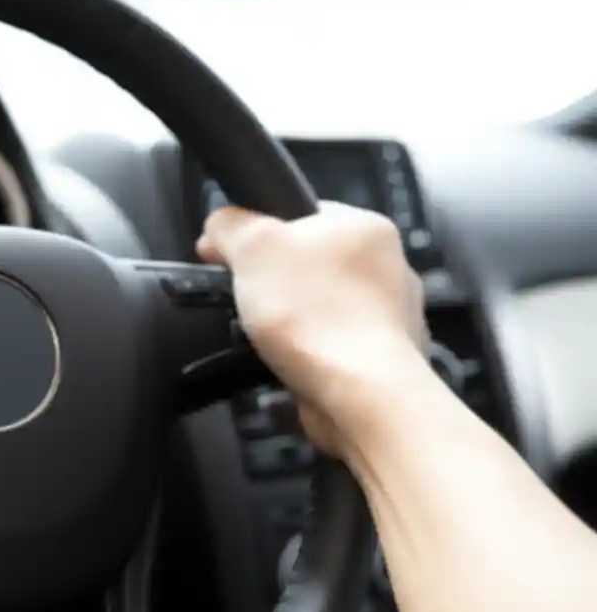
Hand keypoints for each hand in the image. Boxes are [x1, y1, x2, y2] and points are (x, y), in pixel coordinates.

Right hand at [196, 202, 426, 457]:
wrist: (361, 395)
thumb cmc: (312, 313)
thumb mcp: (252, 246)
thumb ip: (229, 225)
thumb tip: (219, 224)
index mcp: (366, 227)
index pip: (302, 216)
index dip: (259, 233)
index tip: (230, 258)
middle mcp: (390, 267)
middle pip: (310, 265)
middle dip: (275, 285)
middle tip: (247, 301)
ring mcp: (393, 318)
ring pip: (321, 310)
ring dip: (291, 325)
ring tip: (266, 341)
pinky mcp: (385, 362)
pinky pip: (333, 350)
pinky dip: (309, 359)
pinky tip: (291, 367)